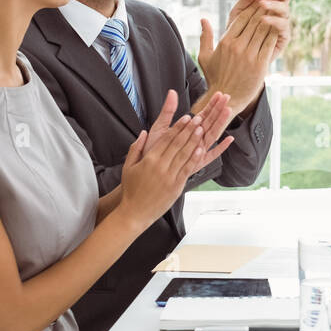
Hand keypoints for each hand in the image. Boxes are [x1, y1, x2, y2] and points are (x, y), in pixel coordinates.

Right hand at [119, 96, 207, 229]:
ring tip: (202, 129)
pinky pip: (188, 169)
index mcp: (149, 160)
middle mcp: (160, 166)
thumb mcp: (128, 167)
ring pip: (184, 154)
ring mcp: (170, 176)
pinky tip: (201, 149)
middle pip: (177, 144)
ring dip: (194, 140)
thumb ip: (136, 148)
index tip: (186, 117)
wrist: (135, 212)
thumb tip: (144, 132)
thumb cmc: (131, 190)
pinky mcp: (177, 186)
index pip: (166, 139)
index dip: (177, 127)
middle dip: (189, 130)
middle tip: (198, 118)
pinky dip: (195, 158)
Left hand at [143, 89, 233, 178]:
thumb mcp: (159, 127)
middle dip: (219, 110)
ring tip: (227, 111)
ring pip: (212, 135)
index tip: (218, 94)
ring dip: (221, 123)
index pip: (203, 115)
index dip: (211, 104)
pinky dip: (220, 148)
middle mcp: (194, 139)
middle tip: (227, 98)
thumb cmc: (153, 149)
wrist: (146, 166)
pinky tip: (228, 140)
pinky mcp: (197, 163)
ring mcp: (197, 150)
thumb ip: (168, 111)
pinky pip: (211, 155)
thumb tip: (172, 93)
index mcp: (187, 130)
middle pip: (210, 122)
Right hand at [198, 0, 287, 114]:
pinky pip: (269, 43)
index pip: (241, 18)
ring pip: (263, 30)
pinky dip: (275, 33)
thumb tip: (203, 19)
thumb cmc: (216, 77)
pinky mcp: (260, 64)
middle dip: (263, 8)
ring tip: (278, 8)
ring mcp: (249, 55)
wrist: (227, 97)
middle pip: (253, 21)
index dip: (251, 6)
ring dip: (271, 17)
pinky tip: (280, 25)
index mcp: (225, 42)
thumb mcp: (205, 56)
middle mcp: (237, 46)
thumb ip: (205, 36)